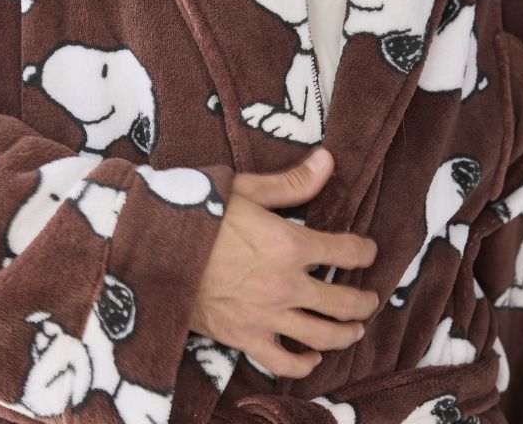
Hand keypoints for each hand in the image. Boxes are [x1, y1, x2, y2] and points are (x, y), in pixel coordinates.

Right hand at [189, 147, 378, 378]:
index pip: (346, 252)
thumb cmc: (198, 213)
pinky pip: (283, 363)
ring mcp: (266, 316)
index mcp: (290, 244)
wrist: (153, 248)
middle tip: (369, 298)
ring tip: (354, 330)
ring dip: (345, 334)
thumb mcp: (246, 189)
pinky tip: (311, 356)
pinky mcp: (243, 338)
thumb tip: (328, 160)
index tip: (368, 250)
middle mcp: (285, 285)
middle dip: (363, 300)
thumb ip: (292, 182)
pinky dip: (303, 363)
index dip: (364, 251)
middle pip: (343, 301)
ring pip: (322, 336)